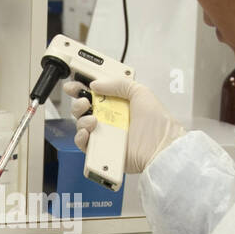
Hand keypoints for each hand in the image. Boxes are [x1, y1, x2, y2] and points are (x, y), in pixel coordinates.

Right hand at [65, 77, 184, 173]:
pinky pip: (84, 144)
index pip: (95, 94)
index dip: (82, 89)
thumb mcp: (140, 92)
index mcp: (118, 104)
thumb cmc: (157, 123)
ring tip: (93, 120)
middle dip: (78, 103)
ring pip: (81, 125)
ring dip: (81, 119)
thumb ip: (118, 83)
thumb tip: (96, 84)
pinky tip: (88, 132)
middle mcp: (110, 119)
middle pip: (84, 109)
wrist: (160, 148)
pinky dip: (81, 138)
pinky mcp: (103, 150)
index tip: (73, 86)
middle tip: (85, 102)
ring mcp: (105, 135)